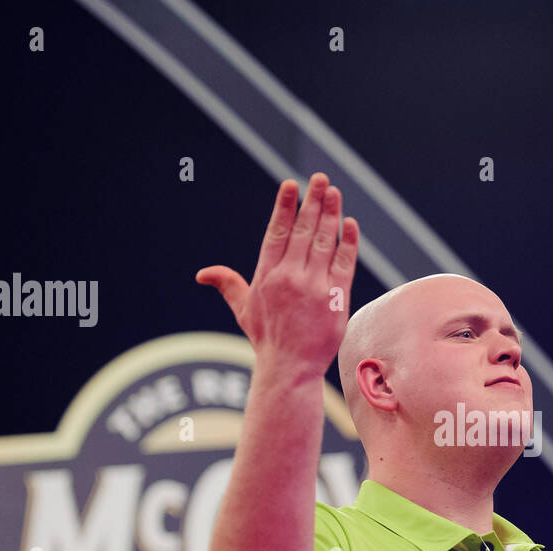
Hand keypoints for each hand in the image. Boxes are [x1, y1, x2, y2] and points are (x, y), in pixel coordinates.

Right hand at [196, 172, 359, 373]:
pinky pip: (345, 263)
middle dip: (312, 201)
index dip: (285, 207)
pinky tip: (350, 224)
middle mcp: (290, 278)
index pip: (277, 233)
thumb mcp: (244, 310)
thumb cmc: (268, 339)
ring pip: (325, 242)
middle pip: (304, 231)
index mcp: (267, 276)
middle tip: (321, 179)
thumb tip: (202, 274)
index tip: (291, 185)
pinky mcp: (337, 298)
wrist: (290, 368)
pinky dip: (348, 242)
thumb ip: (228, 285)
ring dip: (331, 214)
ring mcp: (315, 287)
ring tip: (335, 192)